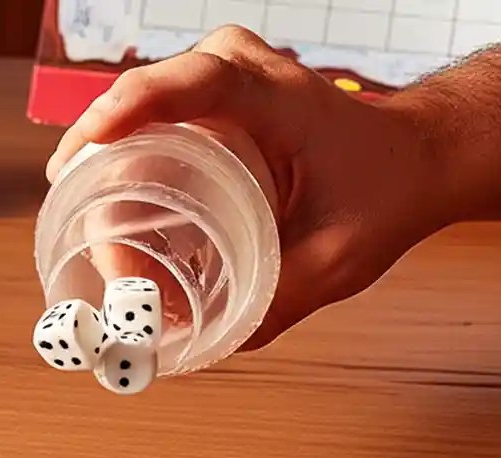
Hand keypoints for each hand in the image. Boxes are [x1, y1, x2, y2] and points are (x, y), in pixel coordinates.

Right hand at [45, 26, 450, 348]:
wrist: (415, 154)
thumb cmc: (384, 190)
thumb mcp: (338, 258)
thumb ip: (275, 302)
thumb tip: (198, 347)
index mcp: (275, 94)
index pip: (190, 83)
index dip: (129, 109)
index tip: (85, 151)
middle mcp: (233, 67)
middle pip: (137, 114)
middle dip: (105, 193)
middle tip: (117, 276)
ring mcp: (210, 76)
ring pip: (129, 125)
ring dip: (109, 194)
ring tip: (124, 270)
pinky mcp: (200, 99)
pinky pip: (142, 130)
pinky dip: (126, 181)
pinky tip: (125, 236)